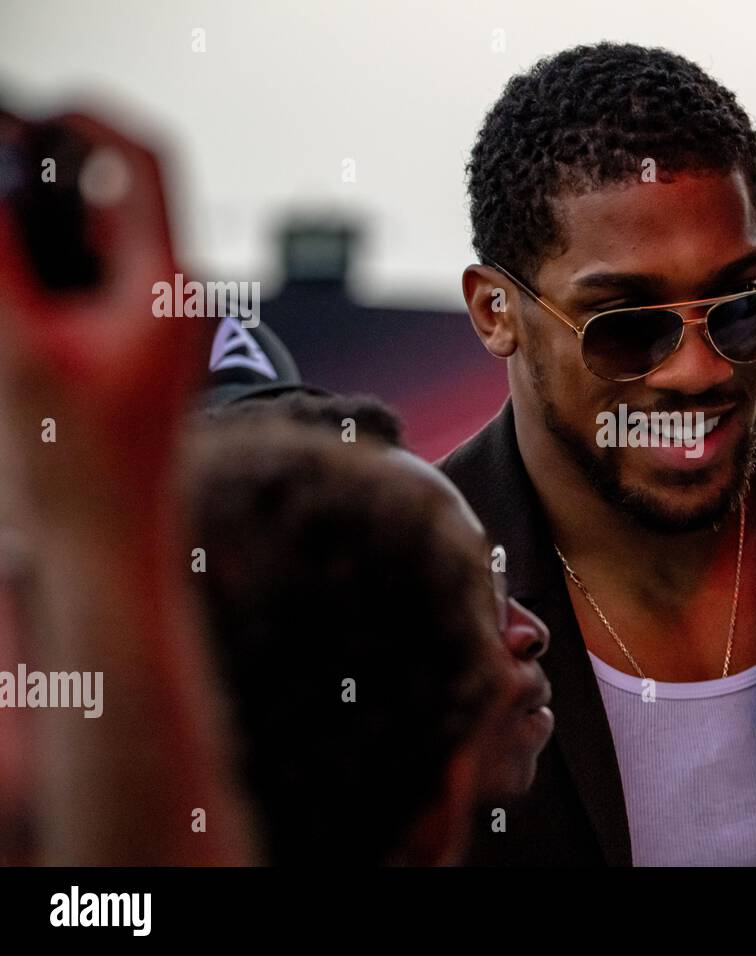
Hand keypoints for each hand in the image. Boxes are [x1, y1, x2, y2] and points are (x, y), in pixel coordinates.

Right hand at [0, 112, 202, 532]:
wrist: (112, 539)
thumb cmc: (82, 463)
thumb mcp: (19, 346)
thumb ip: (2, 255)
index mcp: (168, 286)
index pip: (144, 165)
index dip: (90, 120)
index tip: (39, 108)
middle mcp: (178, 297)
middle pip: (118, 197)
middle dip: (54, 173)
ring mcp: (165, 322)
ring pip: (105, 239)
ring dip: (53, 223)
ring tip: (8, 246)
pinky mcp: (144, 345)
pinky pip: (102, 279)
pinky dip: (58, 267)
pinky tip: (20, 290)